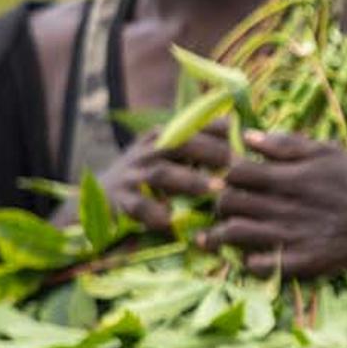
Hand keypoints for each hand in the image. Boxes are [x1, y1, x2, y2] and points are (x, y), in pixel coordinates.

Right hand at [100, 129, 229, 232]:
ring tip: (217, 189)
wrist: (98, 198)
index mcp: (160, 137)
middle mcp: (146, 152)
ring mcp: (132, 175)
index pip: (193, 126)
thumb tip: (236, 129)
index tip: (248, 138)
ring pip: (163, 174)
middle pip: (180, 144)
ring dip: (191, 180)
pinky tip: (176, 222)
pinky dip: (157, 214)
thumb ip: (195, 145)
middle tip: (238, 163)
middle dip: (210, 152)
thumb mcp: (165, 154)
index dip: (220, 130)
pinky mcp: (120, 200)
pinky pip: (139, 206)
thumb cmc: (144, 177)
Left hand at [200, 131, 346, 278]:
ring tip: (210, 237)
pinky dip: (248, 262)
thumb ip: (286, 144)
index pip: (235, 170)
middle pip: (228, 202)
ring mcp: (291, 236)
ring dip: (218, 235)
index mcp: (289, 177)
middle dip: (216, 202)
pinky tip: (247, 258)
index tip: (221, 175)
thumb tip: (247, 135)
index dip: (221, 172)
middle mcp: (285, 206)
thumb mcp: (328, 152)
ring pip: (235, 235)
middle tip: (217, 205)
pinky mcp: (302, 263)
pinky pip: (260, 267)